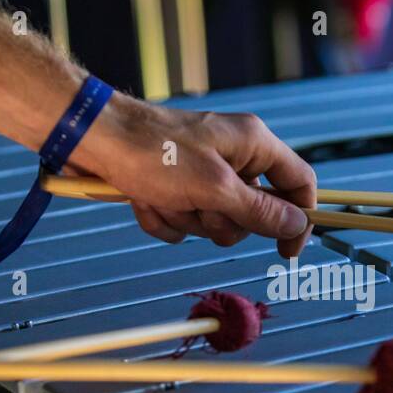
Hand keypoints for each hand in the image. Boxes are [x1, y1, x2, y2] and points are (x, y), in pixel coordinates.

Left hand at [69, 94, 315, 257]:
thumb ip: (260, 210)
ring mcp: (201, 173)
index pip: (298, 182)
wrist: (93, 140)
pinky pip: (182, 221)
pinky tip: (143, 200)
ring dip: (186, 219)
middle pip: (252, 212)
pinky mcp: (173, 187)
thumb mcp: (215, 188)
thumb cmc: (155, 153)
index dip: (299, 218)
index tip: (286, 252)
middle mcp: (232, 157)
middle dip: (221, 221)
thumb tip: (298, 224)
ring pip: (213, 221)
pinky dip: (162, 218)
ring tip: (163, 197)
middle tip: (199, 207)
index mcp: (253, 144)